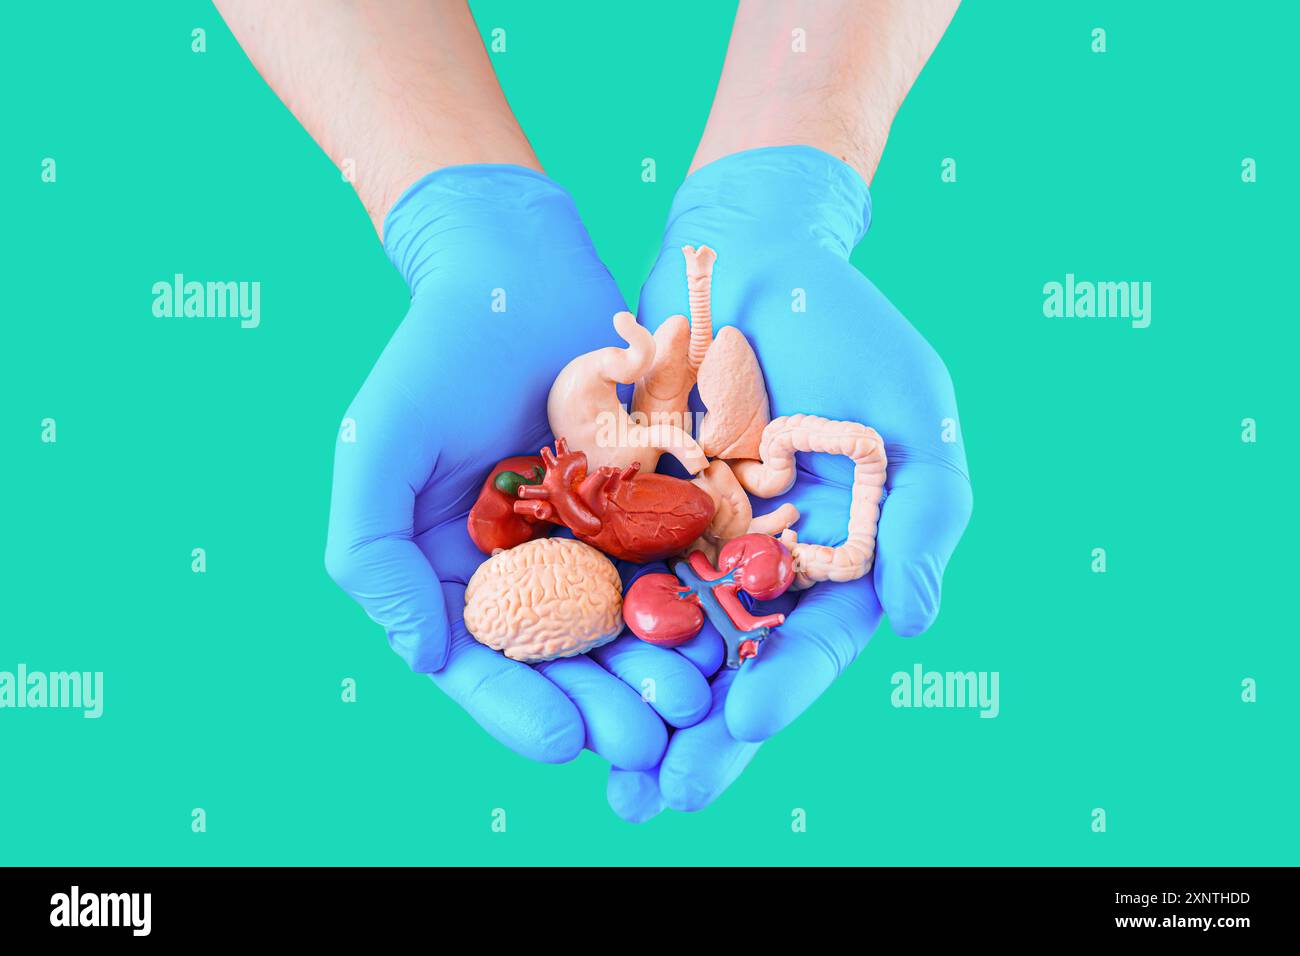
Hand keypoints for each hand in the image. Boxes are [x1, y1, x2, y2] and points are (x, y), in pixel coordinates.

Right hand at [325, 166, 711, 766]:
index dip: (520, 709)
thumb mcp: (378, 449)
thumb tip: (424, 657)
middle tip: (649, 741)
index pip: (486, 665)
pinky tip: (730, 629)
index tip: (565, 741)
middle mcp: (530, 571)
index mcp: (459, 577)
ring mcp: (593, 542)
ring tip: (698, 700)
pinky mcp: (649, 505)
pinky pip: (677, 565)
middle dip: (607, 704)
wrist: (517, 273)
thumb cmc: (433, 357)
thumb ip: (374, 556)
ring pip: (632, 624)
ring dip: (661, 667)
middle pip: (570, 660)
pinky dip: (700, 600)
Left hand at [609, 146, 971, 818]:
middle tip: (654, 801)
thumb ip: (922, 518)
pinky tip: (546, 669)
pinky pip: (603, 573)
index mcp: (835, 558)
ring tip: (598, 769)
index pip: (813, 642)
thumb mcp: (911, 412)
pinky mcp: (630, 505)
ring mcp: (691, 537)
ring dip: (630, 704)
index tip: (740, 727)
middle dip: (696, 735)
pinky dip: (581, 624)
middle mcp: (760, 563)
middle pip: (730, 665)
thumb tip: (912, 624)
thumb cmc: (848, 326)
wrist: (748, 249)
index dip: (784, 690)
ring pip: (659, 638)